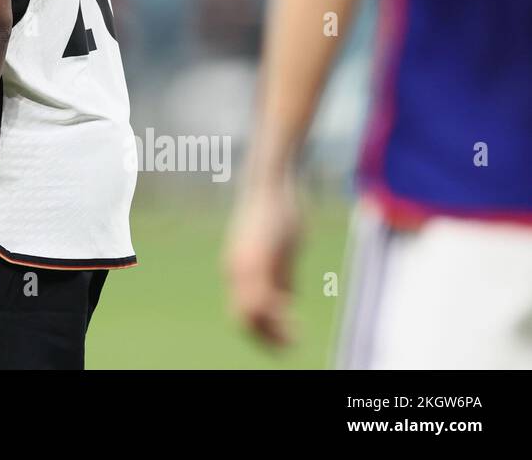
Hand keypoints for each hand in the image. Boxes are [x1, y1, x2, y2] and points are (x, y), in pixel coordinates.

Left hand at [223, 183, 303, 346]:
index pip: (243, 312)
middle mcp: (236, 270)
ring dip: (274, 333)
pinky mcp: (258, 261)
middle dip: (266, 339)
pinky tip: (296, 324)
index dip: (263, 332)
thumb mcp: (280, 251)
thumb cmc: (279, 212)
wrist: (271, 183)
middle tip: (289, 348)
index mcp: (238, 268)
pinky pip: (263, 300)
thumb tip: (288, 298)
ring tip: (294, 341)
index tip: (285, 342)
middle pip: (243, 319)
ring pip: (251, 314)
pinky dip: (279, 319)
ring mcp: (245, 266)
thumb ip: (281, 275)